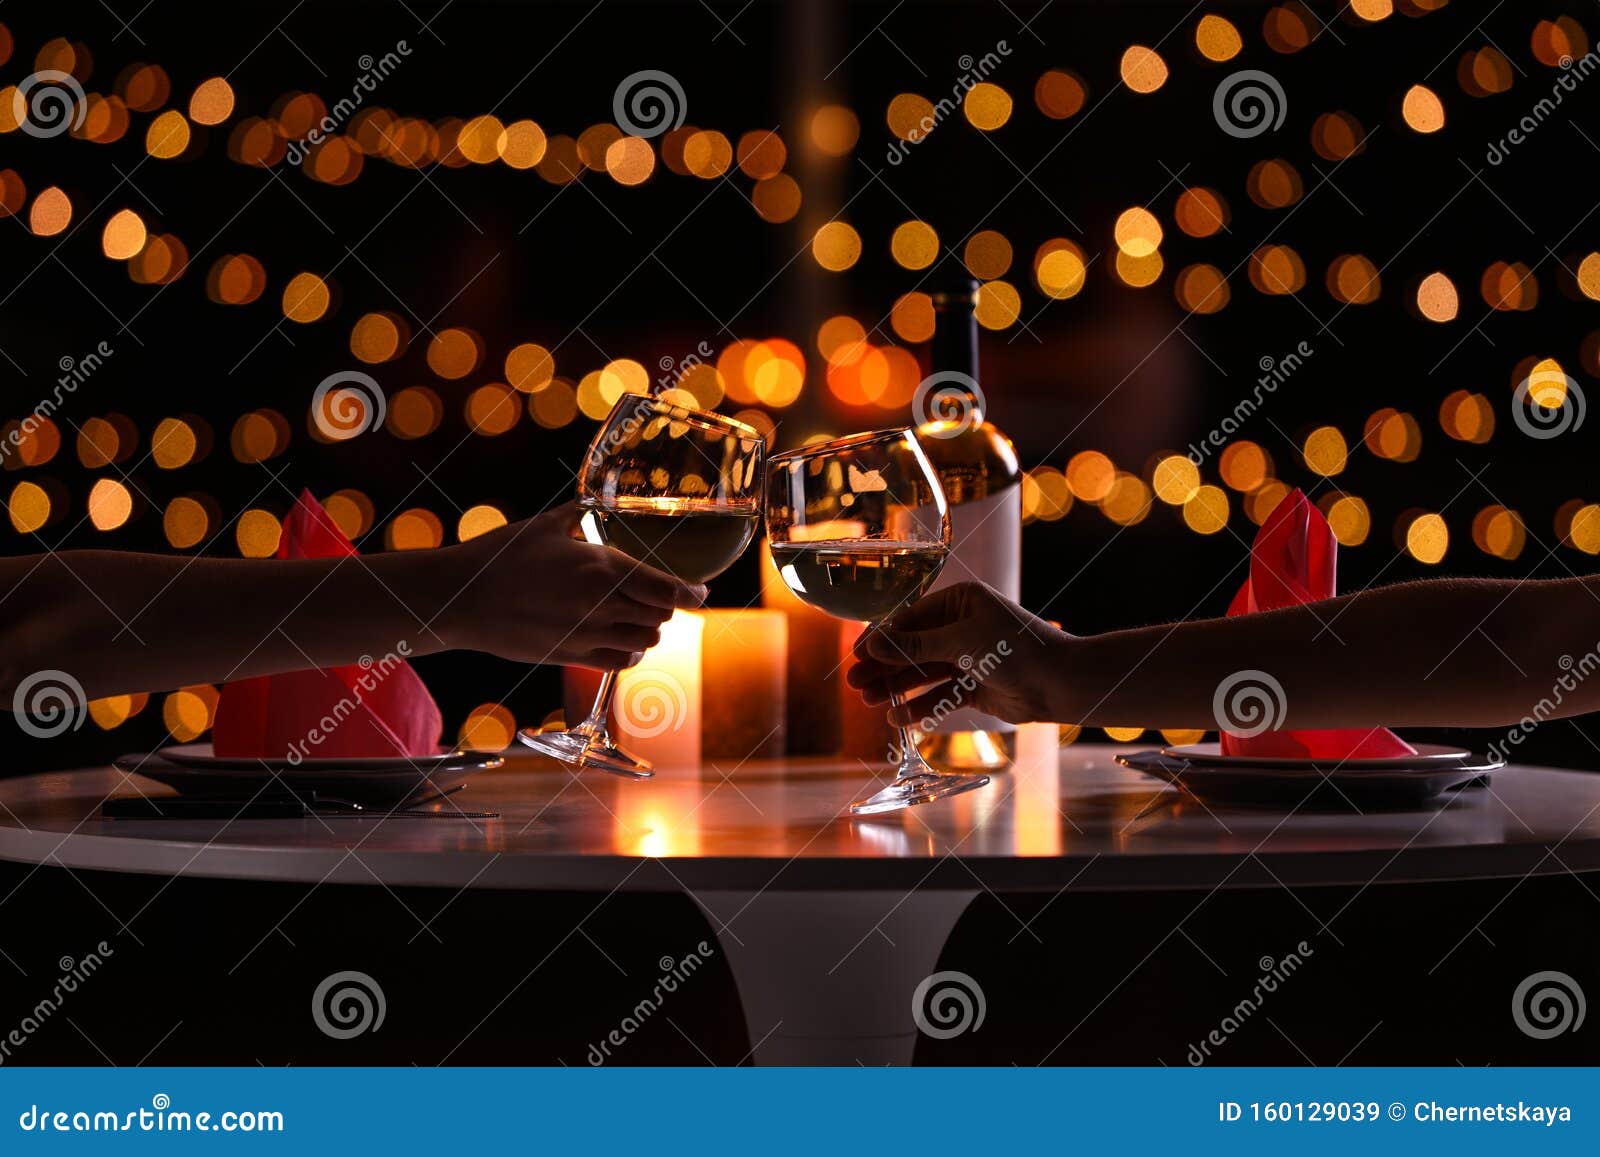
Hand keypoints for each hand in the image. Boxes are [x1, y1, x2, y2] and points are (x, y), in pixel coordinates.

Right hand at [444, 502, 705, 668]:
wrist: (463, 599)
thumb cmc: (500, 556)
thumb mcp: (545, 525)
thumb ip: (581, 514)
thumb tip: (598, 503)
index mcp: (602, 567)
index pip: (666, 588)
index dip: (692, 593)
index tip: (703, 593)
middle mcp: (602, 604)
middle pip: (660, 615)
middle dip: (667, 606)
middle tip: (665, 597)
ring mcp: (588, 633)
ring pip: (646, 640)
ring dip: (651, 629)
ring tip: (643, 617)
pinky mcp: (572, 656)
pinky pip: (621, 662)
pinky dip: (632, 652)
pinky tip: (625, 641)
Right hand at [848, 582, 1072, 726]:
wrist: (1059, 683)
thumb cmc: (1016, 649)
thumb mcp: (961, 642)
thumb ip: (915, 646)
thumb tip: (872, 643)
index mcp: (960, 602)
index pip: (910, 618)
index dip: (881, 637)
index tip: (855, 653)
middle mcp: (961, 626)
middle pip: (911, 648)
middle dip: (883, 665)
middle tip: (853, 682)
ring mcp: (967, 658)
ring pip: (922, 673)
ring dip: (895, 687)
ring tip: (867, 701)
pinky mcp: (973, 686)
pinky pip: (939, 695)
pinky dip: (919, 706)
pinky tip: (896, 716)